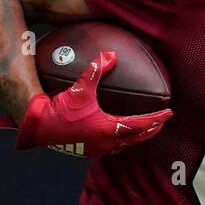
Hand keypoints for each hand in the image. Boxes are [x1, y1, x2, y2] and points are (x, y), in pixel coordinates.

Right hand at [0, 50, 171, 156]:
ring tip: (141, 130)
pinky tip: (113, 134)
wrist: (36, 127)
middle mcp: (105, 143)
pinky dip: (118, 141)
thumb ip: (96, 70)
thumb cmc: (59, 108)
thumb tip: (111, 54)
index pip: (141, 124)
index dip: (157, 118)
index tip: (169, 113)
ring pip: (122, 146)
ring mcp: (94, 149)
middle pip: (136, 138)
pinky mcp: (84, 150)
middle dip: (150, 130)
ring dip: (134, 138)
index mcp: (108, 129)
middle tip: (161, 123)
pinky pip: (108, 148)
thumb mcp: (80, 88)